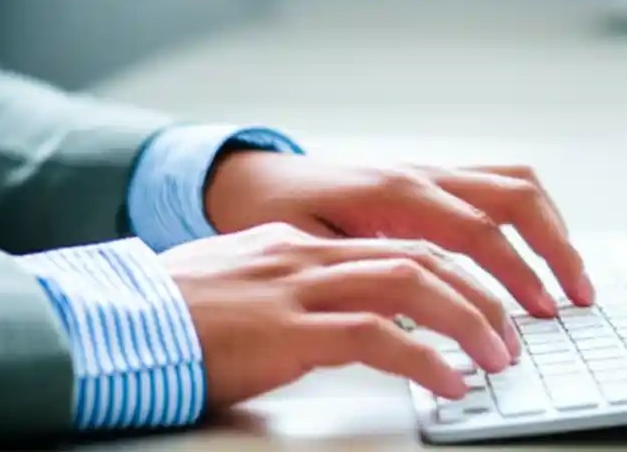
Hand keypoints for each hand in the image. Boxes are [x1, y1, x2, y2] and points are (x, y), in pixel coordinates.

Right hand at [160, 223, 517, 408]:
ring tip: (499, 356)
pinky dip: (425, 359)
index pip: (398, 244)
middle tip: (511, 330)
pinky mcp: (286, 331)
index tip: (484, 302)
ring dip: (468, 319)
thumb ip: (285, 285)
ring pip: (411, 284)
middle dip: (479, 292)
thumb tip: (324, 308)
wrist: (115, 323)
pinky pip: (376, 337)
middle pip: (420, 255)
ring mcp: (297, 288)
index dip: (454, 273)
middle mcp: (307, 256)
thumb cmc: (168, 313)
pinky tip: (449, 382)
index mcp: (299, 245)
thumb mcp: (236, 282)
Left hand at [205, 153, 592, 316]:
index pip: (476, 231)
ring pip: (513, 184)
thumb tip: (412, 309)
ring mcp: (429, 172)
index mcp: (393, 192)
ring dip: (551, 227)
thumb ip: (362, 271)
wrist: (253, 179)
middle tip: (576, 298)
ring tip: (572, 275)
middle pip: (513, 198)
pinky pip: (495, 184)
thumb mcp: (307, 248)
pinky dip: (528, 214)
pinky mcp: (430, 180)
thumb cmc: (274, 211)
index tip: (538, 314)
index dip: (515, 274)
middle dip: (554, 248)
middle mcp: (419, 175)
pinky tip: (537, 248)